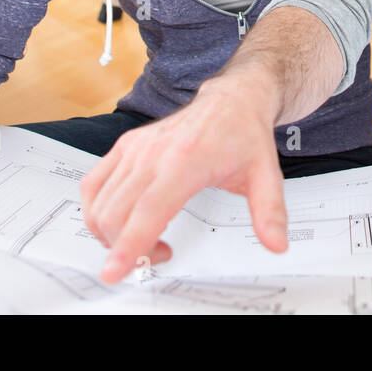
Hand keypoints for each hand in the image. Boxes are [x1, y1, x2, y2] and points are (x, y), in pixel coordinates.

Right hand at [80, 80, 287, 283]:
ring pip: (100, 203)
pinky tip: (122, 220)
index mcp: (187, 160)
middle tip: (159, 255)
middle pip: (117, 213)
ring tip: (146, 239)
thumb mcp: (266, 175)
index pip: (148, 209)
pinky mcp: (125, 146)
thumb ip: (270, 213)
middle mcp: (153, 153)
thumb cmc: (244, 134)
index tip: (115, 271)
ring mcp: (135, 148)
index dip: (129, 244)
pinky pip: (94, 185)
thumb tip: (277, 244)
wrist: (231, 99)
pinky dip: (98, 212)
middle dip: (127, 249)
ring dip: (112, 234)